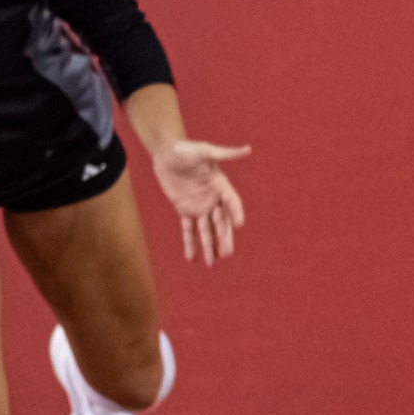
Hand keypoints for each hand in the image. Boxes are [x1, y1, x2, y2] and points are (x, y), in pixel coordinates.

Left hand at [152, 139, 249, 266]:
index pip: (232, 202)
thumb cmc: (185, 149)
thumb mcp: (204, 151)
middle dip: (223, 239)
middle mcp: (213, 199)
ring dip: (209, 247)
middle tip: (226, 254)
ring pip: (206, 230)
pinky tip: (192, 258)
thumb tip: (248, 149)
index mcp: (221, 185)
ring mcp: (199, 206)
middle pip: (221, 222)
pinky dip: (190, 243)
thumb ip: (225, 154)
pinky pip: (188, 229)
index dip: (236, 213)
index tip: (238, 225)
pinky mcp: (184, 210)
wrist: (165, 153)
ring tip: (212, 265)